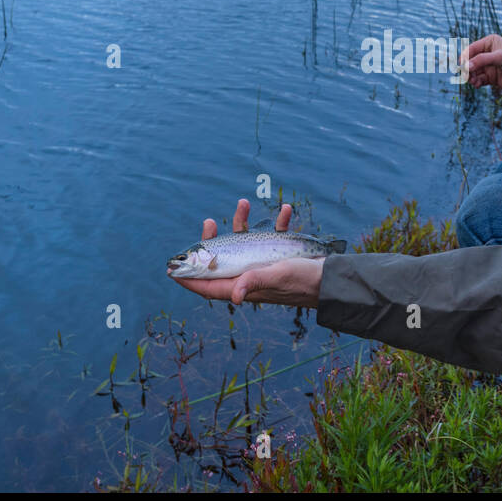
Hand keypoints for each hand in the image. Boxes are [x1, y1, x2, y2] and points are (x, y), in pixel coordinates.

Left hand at [171, 198, 324, 307]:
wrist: (330, 280)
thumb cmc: (302, 281)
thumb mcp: (276, 278)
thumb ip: (253, 282)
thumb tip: (235, 298)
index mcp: (243, 285)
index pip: (208, 285)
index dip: (189, 278)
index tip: (171, 269)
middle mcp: (249, 275)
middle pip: (221, 260)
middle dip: (212, 241)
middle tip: (208, 223)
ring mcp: (263, 264)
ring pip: (245, 242)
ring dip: (243, 222)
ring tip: (243, 202)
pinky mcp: (280, 255)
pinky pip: (272, 236)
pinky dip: (276, 222)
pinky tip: (285, 210)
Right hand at [461, 34, 501, 89]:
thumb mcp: (500, 57)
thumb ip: (482, 60)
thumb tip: (466, 66)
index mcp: (490, 43)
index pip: (472, 49)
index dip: (465, 57)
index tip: (460, 65)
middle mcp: (488, 54)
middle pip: (471, 61)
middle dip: (467, 69)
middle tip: (466, 76)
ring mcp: (490, 66)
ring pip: (474, 72)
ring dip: (471, 77)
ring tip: (473, 81)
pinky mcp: (492, 77)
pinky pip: (480, 80)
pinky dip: (477, 82)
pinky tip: (477, 84)